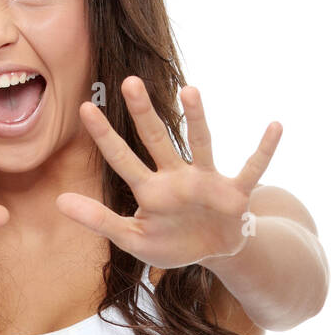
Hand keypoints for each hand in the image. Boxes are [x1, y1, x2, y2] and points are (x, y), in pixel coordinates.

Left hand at [56, 76, 281, 268]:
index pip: (121, 159)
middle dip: (144, 114)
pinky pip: (252, 168)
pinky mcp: (235, 193)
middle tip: (129, 82)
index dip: (105, 136)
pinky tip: (275, 126)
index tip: (84, 108)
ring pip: (200, 144)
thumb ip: (99, 221)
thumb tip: (59, 201)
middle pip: (157, 140)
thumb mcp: (132, 239)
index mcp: (150, 190)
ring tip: (190, 90)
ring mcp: (206, 181)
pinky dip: (265, 150)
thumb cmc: (171, 242)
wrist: (213, 253)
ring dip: (196, 119)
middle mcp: (176, 177)